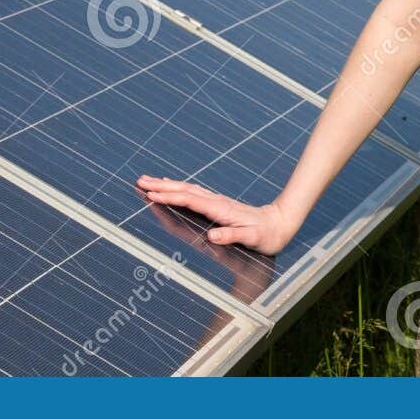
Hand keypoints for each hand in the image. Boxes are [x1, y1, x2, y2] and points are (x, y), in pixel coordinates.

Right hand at [134, 174, 302, 255]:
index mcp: (220, 209)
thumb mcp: (252, 238)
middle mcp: (215, 202)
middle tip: (140, 181)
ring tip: (148, 180)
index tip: (151, 195)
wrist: (280, 223)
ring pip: (186, 189)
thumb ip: (232, 236)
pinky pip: (192, 192)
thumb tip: (212, 237)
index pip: (190, 201)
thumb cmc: (265, 234)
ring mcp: (216, 201)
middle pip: (184, 190)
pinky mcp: (217, 203)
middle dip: (161, 186)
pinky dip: (178, 188)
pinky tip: (172, 186)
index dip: (170, 198)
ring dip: (167, 185)